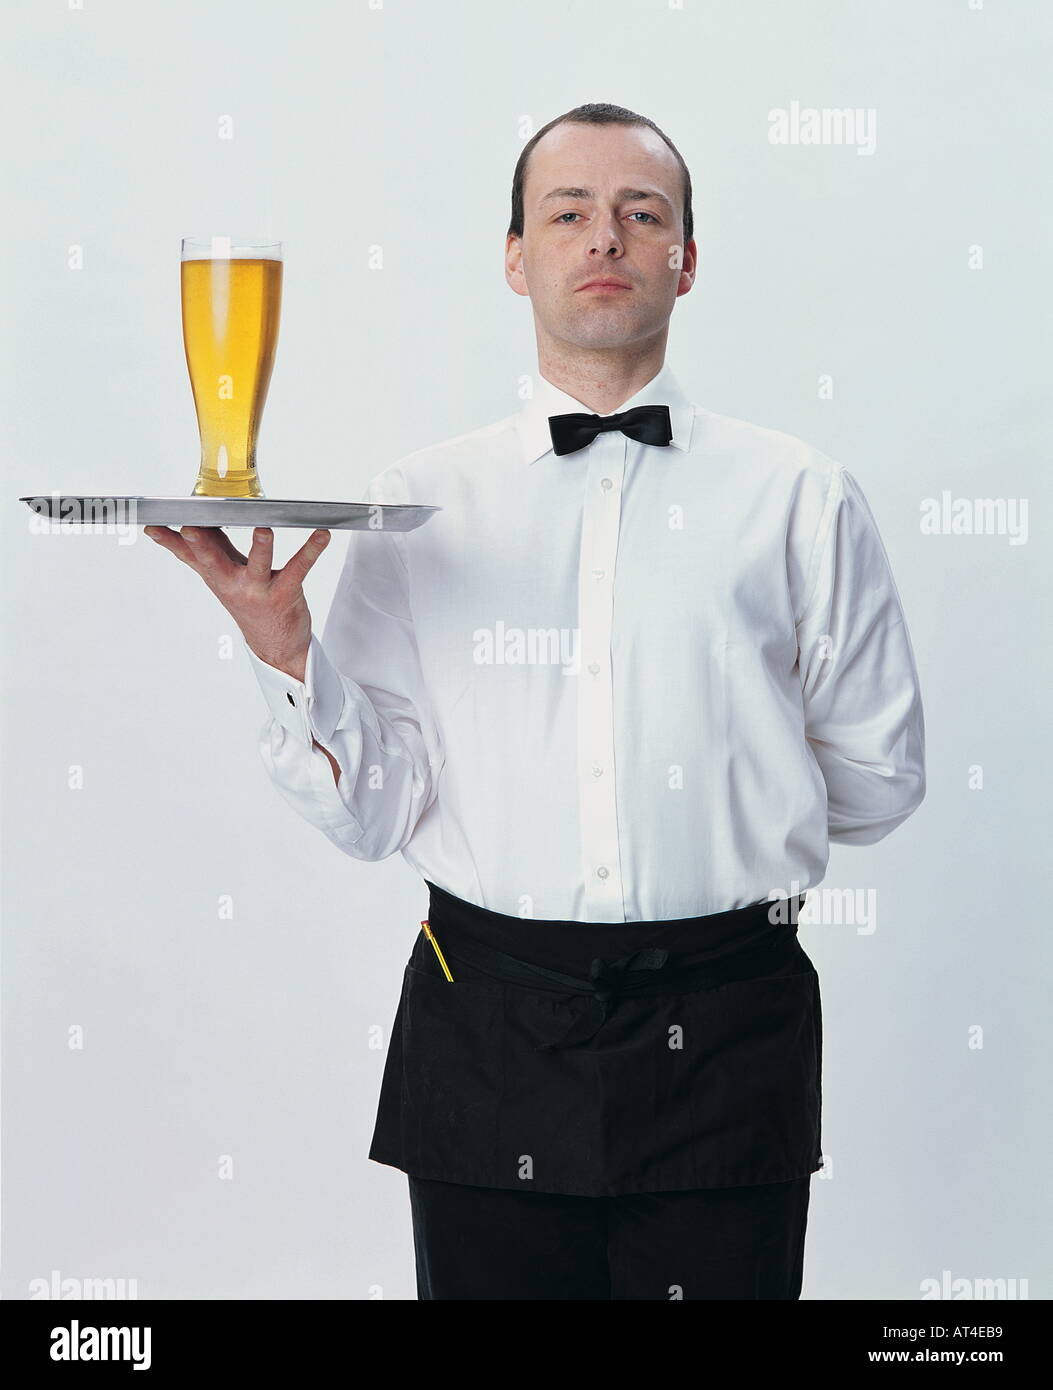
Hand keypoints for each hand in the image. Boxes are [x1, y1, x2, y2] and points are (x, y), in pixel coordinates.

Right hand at [144, 525, 330, 681]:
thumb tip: (168, 529)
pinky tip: (322, 535)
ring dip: (262, 546)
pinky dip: (312, 550)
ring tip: (264, 529)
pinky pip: (299, 568)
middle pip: (213, 561)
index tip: (153, 525)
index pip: (187, 555)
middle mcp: (232, 584)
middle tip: (191, 527)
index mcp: (215, 576)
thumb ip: (199, 551)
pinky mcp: (285, 592)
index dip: (169, 541)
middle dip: (201, 544)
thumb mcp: (219, 577)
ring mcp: (258, 590)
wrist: (275, 644)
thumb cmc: (247, 600)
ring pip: (259, 565)